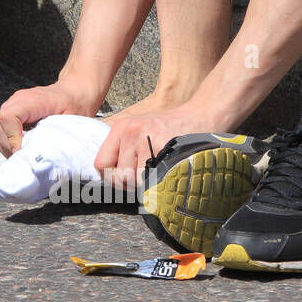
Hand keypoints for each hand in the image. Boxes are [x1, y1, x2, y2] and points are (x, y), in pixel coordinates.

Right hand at [0, 81, 100, 155]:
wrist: (74, 93)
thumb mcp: (69, 121)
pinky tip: (22, 149)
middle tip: (23, 158)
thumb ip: (54, 137)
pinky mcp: (12, 115)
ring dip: (7, 147)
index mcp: (31, 100)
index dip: (12, 138)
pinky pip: (1, 131)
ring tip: (23, 155)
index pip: (8, 117)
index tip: (22, 152)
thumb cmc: (74, 105)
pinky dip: (8, 144)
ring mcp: (12, 107)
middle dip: (9, 146)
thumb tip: (41, 157)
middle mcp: (17, 101)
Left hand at [94, 105, 218, 190]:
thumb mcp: (141, 131)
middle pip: (117, 176)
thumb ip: (124, 151)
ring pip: (134, 180)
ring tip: (158, 170)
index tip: (123, 180)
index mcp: (121, 127)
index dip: (111, 177)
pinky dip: (158, 181)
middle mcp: (130, 131)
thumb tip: (111, 179)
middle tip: (144, 177)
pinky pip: (151, 178)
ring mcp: (145, 138)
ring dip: (146, 183)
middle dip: (130, 184)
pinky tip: (167, 169)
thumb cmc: (170, 129)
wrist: (200, 116)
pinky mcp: (161, 146)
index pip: (100, 164)